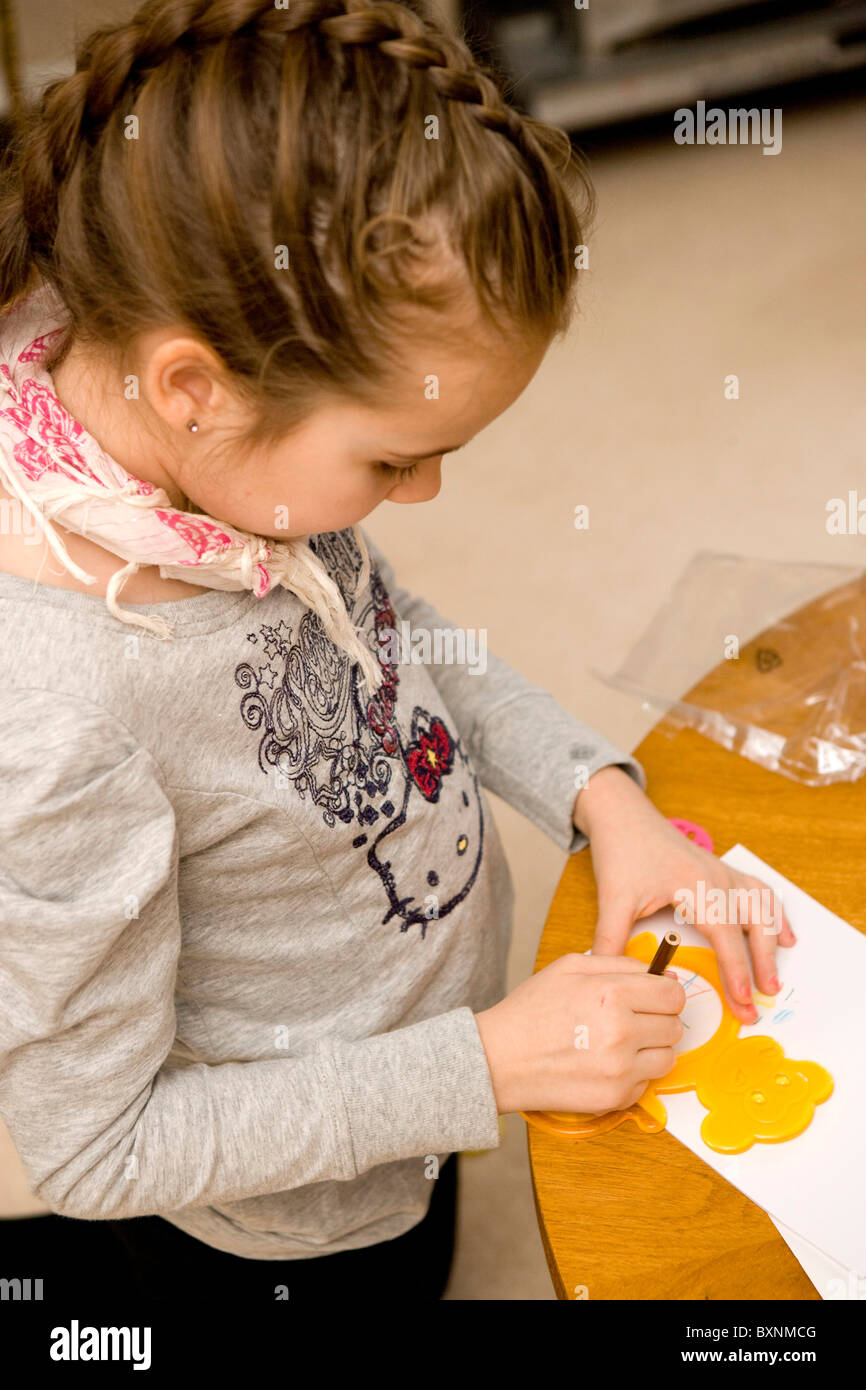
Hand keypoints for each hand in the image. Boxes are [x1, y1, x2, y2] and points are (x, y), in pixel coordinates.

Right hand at [474, 953, 684, 1114]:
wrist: (500, 1059)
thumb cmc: (531, 1011)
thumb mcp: (571, 967)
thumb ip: (621, 964)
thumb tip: (665, 974)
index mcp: (612, 993)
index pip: (674, 994)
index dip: (666, 993)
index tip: (655, 997)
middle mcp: (621, 1031)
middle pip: (676, 1026)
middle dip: (659, 1020)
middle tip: (631, 1019)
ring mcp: (621, 1069)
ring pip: (668, 1057)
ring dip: (651, 1049)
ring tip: (619, 1043)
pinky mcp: (616, 1097)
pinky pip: (648, 1082)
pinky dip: (634, 1073)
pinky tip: (605, 1063)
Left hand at [574, 766, 795, 1024]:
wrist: (624, 815)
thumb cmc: (622, 853)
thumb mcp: (613, 899)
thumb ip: (610, 941)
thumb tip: (612, 978)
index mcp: (695, 885)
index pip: (724, 935)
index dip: (736, 970)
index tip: (743, 1000)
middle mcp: (718, 878)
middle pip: (752, 926)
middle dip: (761, 966)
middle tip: (761, 1002)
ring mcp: (725, 872)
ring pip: (763, 910)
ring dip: (771, 944)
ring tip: (773, 978)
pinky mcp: (724, 870)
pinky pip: (760, 893)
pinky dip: (776, 915)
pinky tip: (786, 936)